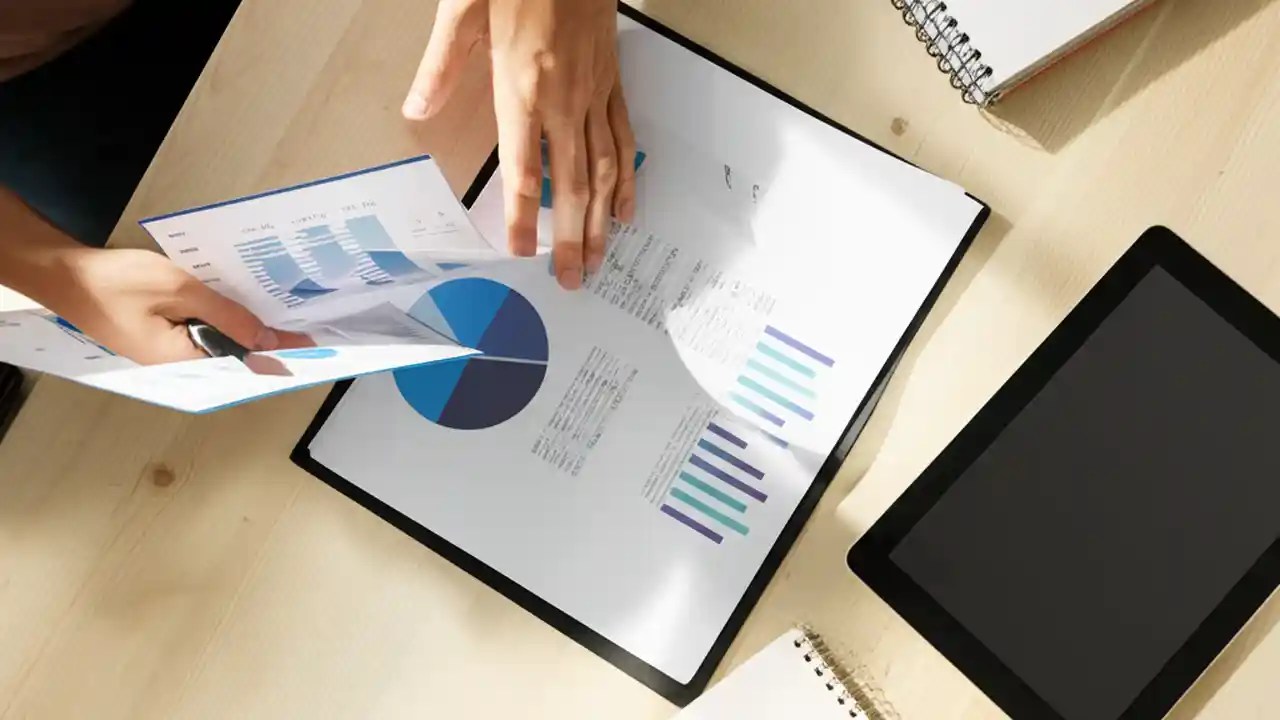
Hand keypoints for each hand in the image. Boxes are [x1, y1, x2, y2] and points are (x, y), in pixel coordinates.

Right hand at [50, 247, 307, 364]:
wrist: (61, 273)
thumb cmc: (115, 281)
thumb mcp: (179, 291)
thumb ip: (225, 315)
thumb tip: (265, 339)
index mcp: (180, 359)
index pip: (242, 365)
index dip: (278, 356)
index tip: (312, 348)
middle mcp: (175, 362)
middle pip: (233, 357)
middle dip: (268, 343)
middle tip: (307, 329)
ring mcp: (164, 348)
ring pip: (217, 343)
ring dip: (246, 330)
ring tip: (284, 319)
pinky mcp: (157, 333)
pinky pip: (199, 331)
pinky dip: (222, 320)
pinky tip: (241, 307)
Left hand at [403, 0, 635, 289]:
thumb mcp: (463, 9)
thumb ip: (441, 66)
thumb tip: (416, 108)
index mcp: (522, 88)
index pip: (522, 170)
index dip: (521, 216)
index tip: (519, 251)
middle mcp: (563, 100)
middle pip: (569, 185)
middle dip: (571, 238)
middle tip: (571, 278)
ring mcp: (593, 93)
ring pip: (601, 170)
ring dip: (601, 220)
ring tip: (599, 259)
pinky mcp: (611, 82)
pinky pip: (622, 139)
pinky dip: (625, 178)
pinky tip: (624, 207)